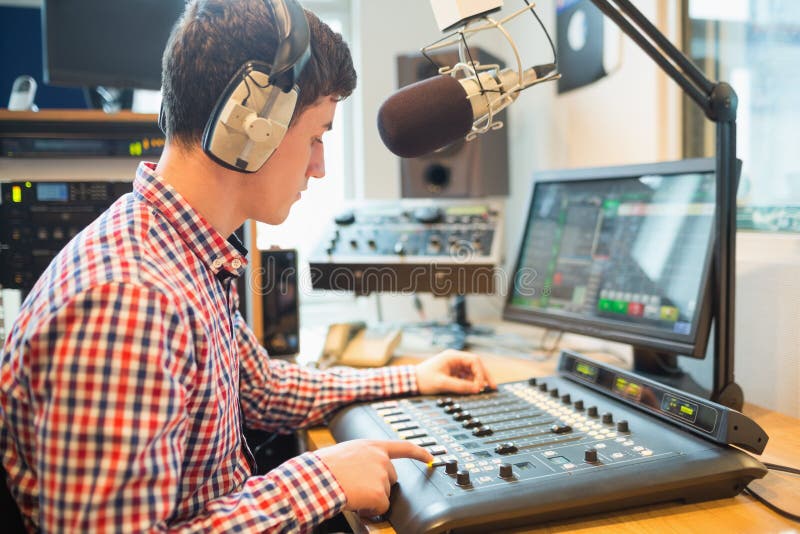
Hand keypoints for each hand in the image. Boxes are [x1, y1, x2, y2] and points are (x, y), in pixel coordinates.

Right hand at [315, 439, 432, 515]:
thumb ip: (362, 458)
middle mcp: (381, 458)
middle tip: (359, 486)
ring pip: (385, 494)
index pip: (402, 447)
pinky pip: (381, 507)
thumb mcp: (346, 452)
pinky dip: (371, 510)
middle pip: (392, 477)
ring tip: (353, 492)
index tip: (429, 456)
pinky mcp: (380, 493)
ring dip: (372, 497)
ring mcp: (382, 476)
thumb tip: (364, 471)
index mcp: (372, 446)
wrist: (316, 478)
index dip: (418, 452)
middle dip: (379, 485)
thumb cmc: (324, 467)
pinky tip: (357, 503)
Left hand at [415, 349, 495, 394]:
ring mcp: (455, 366)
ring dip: (478, 381)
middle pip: (476, 365)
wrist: (411, 381)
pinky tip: (474, 391)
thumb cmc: (423, 379)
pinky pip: (467, 377)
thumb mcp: (442, 383)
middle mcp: (455, 359)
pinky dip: (472, 384)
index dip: (481, 373)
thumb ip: (460, 386)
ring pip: (472, 372)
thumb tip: (476, 389)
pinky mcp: (453, 373)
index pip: (474, 360)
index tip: (481, 386)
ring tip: (483, 391)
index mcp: (453, 356)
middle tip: (493, 387)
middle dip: (485, 376)